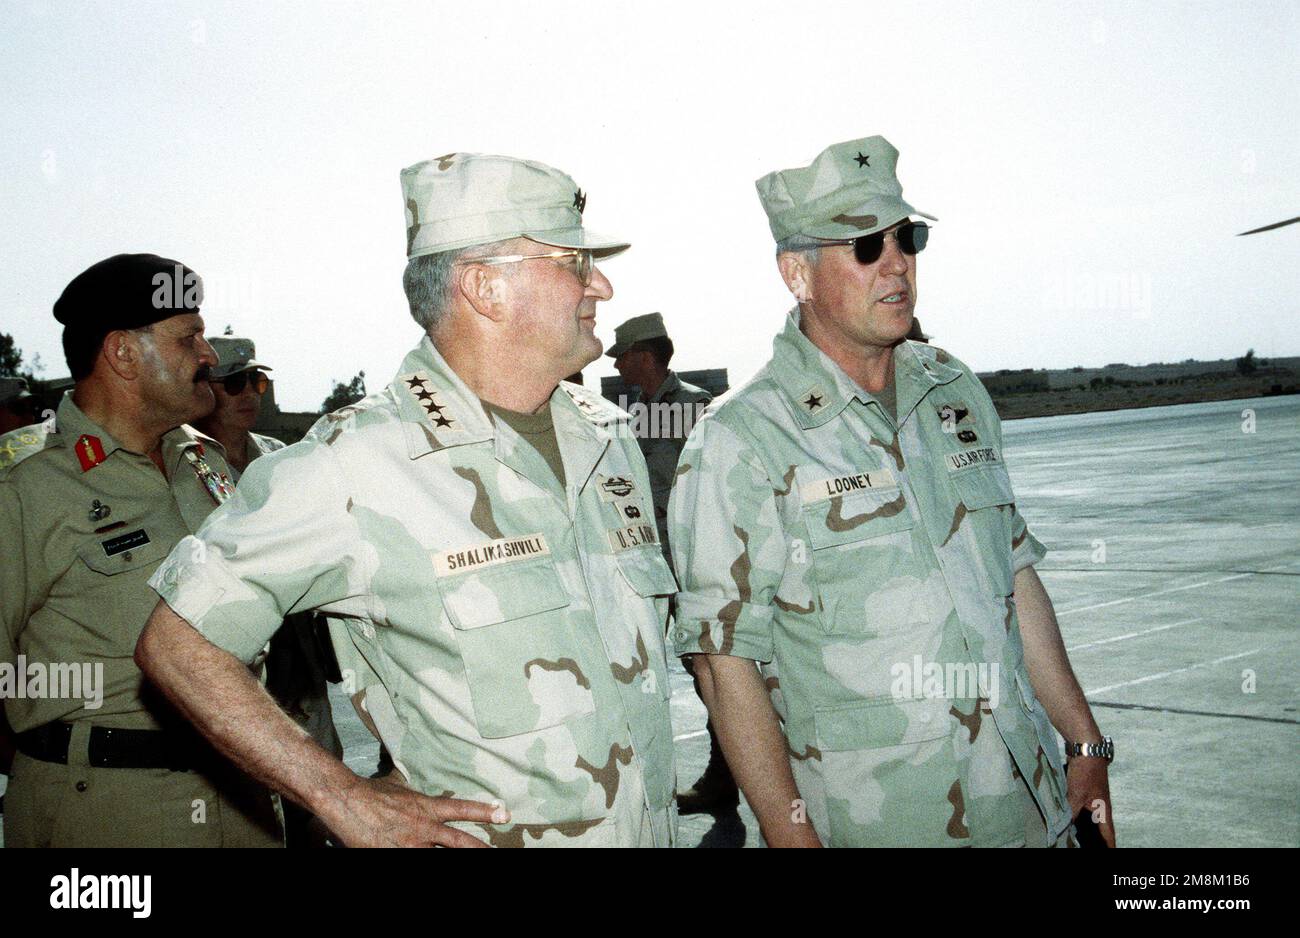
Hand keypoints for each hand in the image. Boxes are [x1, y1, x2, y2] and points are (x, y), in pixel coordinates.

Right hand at [326, 774, 509, 847]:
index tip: (504, 814)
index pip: (462, 809)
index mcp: (426, 808)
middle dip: (481, 849)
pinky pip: (414, 863)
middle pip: (460, 842)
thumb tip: (413, 786)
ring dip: (456, 859)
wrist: (346, 800)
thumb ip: (412, 793)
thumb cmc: (370, 792)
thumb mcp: (398, 787)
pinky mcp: (393, 856)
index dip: (485, 812)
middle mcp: (423, 827)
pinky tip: (425, 860)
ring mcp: (410, 845)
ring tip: (477, 862)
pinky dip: (422, 861)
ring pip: (440, 858)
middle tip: (498, 852)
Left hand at [1066, 756, 1115, 846]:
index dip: (1109, 846)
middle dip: (1095, 839)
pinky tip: (1066, 816)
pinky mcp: (1084, 789)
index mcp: (1104, 810)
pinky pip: (1081, 807)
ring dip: (1084, 826)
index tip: (1110, 853)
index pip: (1108, 834)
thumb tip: (1063, 826)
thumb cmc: (1085, 772)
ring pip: (1089, 817)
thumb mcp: (1076, 795)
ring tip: (1076, 836)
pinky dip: (1076, 813)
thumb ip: (1071, 812)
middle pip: (1099, 828)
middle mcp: (1101, 805)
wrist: (1086, 748)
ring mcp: (1093, 797)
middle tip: (1087, 846)